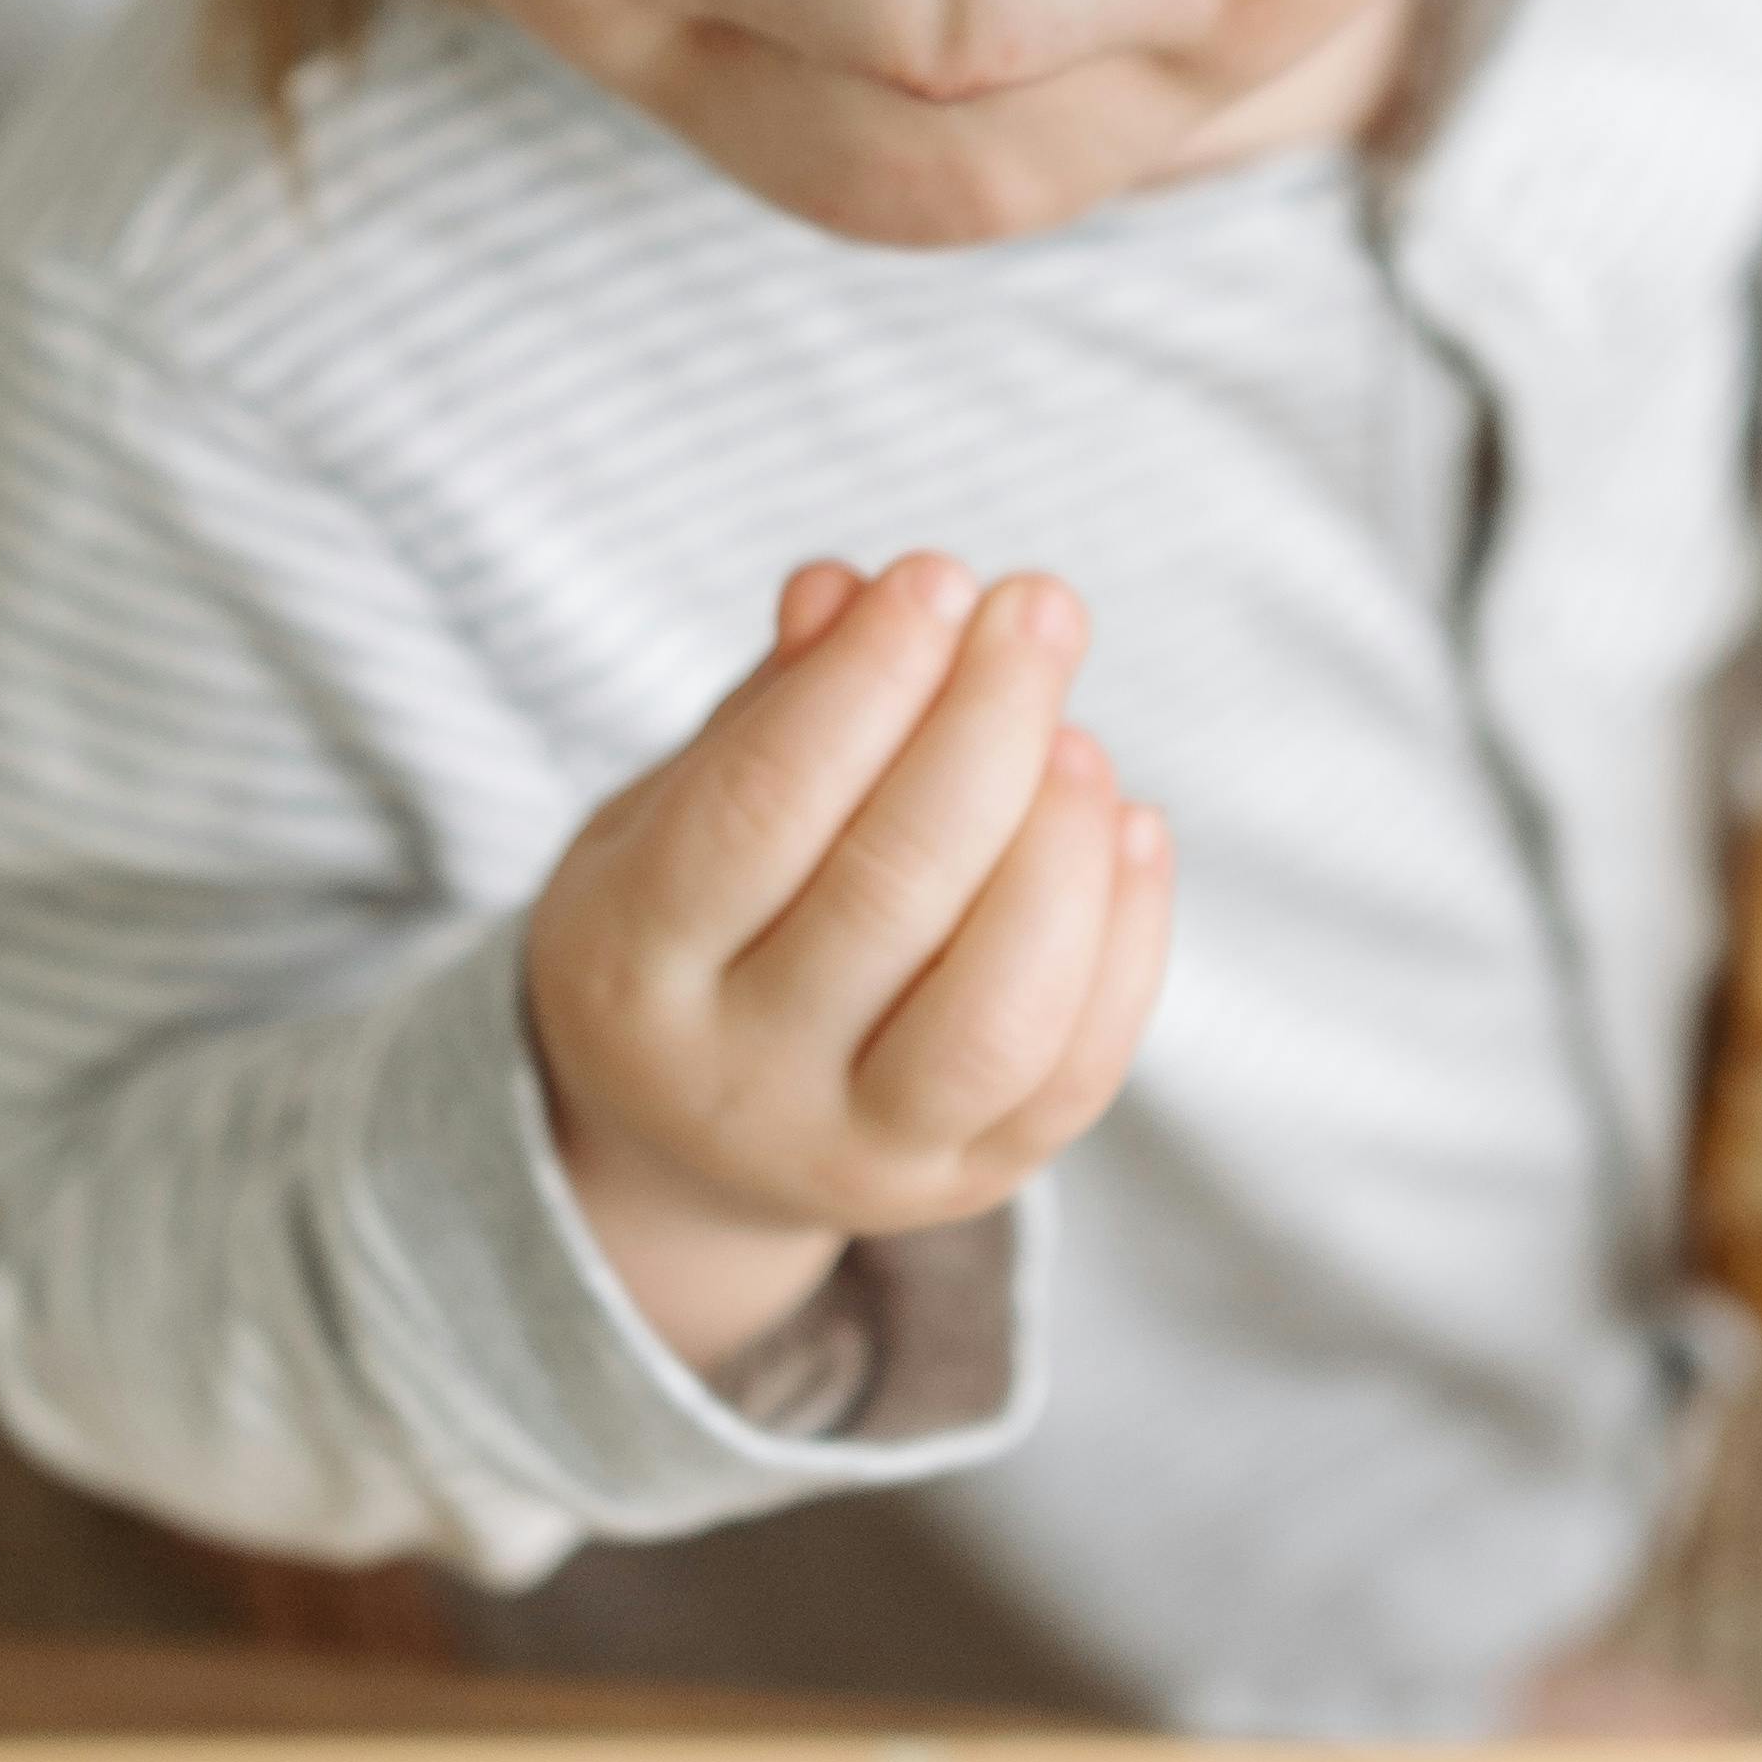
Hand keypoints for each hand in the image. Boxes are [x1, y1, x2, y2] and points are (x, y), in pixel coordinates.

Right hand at [526, 551, 1172, 1376]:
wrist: (685, 1141)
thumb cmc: (691, 918)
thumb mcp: (668, 809)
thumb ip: (766, 709)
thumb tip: (849, 592)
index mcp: (632, 967)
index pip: (758, 811)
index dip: (863, 683)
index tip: (938, 577)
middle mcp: (739, 1081)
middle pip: (888, 895)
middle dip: (985, 728)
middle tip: (1040, 606)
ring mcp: (861, 1155)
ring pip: (994, 1013)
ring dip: (1060, 848)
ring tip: (1080, 737)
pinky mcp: (972, 1184)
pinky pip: (1076, 1073)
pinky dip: (1127, 939)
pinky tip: (1129, 823)